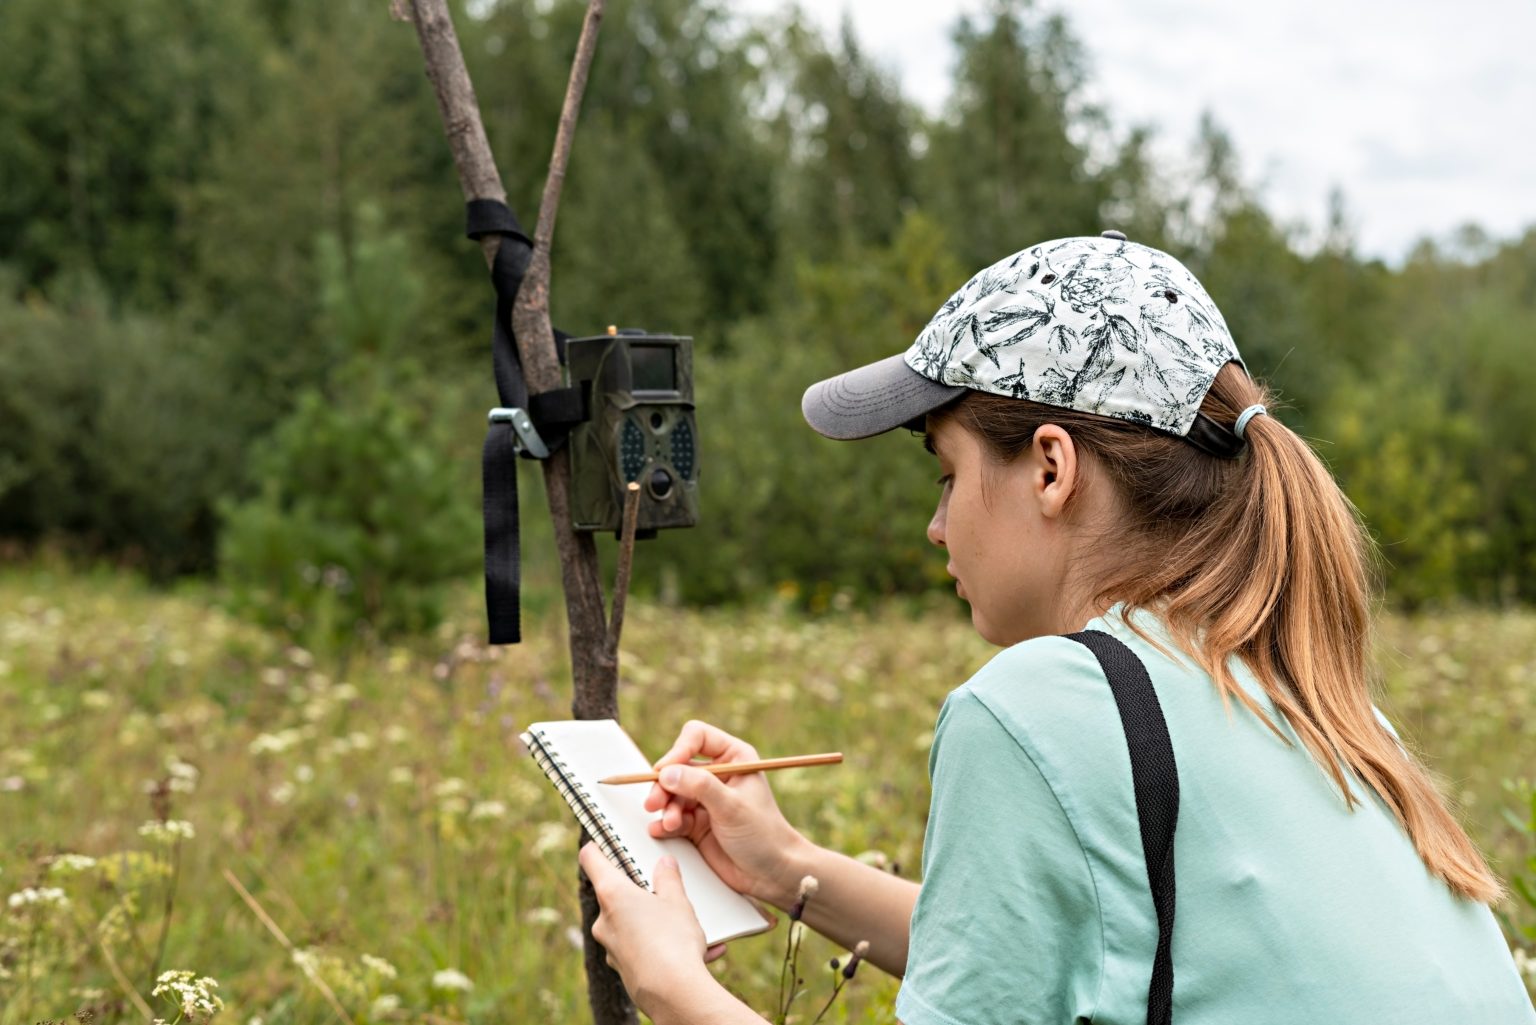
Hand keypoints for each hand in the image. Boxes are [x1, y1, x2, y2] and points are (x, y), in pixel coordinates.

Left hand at [580, 843, 725, 1015]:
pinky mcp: (623, 968)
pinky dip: (664, 946)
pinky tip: (701, 951)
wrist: (674, 994)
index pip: (591, 858)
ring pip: (632, 924)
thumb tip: (665, 864)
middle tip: (664, 887)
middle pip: (615, 894)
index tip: (604, 840)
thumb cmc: (673, 941)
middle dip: (640, 890)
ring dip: (656, 921)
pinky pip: (643, 949)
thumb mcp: (678, 901)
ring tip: (693, 926)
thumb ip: (669, 879)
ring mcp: (611, 947)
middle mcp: (604, 920)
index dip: (597, 846)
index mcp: (612, 894)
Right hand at [646, 720, 810, 908]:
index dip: (678, 750)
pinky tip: (661, 830)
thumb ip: (700, 786)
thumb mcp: (732, 806)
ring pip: (671, 792)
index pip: (696, 737)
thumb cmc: (764, 835)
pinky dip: (664, 823)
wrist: (771, 874)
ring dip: (666, 807)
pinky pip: (672, 816)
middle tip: (655, 802)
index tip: (666, 771)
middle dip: (665, 785)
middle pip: (678, 766)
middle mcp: (717, 775)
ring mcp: (705, 799)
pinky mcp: (696, 823)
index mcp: (733, 758)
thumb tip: (666, 772)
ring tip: (671, 823)